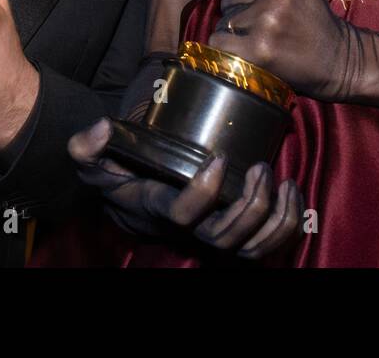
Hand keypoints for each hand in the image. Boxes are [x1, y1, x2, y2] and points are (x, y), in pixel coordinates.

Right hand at [67, 118, 302, 258]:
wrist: (131, 196)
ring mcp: (213, 233)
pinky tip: (291, 193)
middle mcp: (190, 229)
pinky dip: (286, 225)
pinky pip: (266, 246)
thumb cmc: (117, 172)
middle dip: (248, 207)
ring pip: (250, 250)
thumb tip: (100, 128)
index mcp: (159, 207)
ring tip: (281, 182)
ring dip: (273, 221)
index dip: (203, 194)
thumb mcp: (94, 159)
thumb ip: (88, 146)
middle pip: (223, 239)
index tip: (217, 159)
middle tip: (260, 168)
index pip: (182, 215)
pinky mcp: (234, 232)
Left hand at [209, 0, 354, 99]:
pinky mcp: (259, 47)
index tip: (250, 5)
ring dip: (234, 35)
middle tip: (264, 28)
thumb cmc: (314, 21)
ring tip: (260, 41)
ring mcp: (268, 17)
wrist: (341, 59)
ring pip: (223, 22)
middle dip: (239, 15)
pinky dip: (226, 51)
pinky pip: (219, 43)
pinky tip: (247, 53)